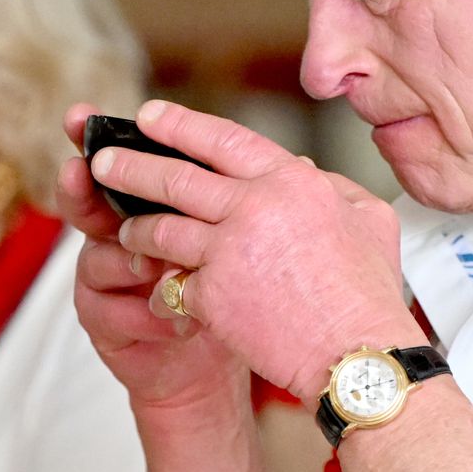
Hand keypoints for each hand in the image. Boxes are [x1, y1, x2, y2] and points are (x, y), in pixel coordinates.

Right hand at [60, 104, 247, 408]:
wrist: (222, 366)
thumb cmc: (234, 293)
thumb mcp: (240, 242)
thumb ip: (248, 204)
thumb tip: (292, 163)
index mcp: (152, 205)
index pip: (124, 164)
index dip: (98, 139)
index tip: (83, 116)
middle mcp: (120, 235)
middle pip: (87, 201)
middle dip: (82, 184)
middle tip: (82, 170)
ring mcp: (106, 280)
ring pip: (96, 257)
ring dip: (126, 260)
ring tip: (152, 266)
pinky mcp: (104, 324)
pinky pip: (108, 311)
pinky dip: (142, 314)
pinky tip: (176, 321)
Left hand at [90, 100, 422, 400]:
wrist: (357, 355)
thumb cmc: (368, 294)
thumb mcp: (370, 219)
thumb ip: (334, 186)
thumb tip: (309, 171)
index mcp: (292, 181)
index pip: (224, 140)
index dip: (181, 125)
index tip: (150, 116)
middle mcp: (255, 206)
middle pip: (176, 177)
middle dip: (132, 166)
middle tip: (103, 159)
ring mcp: (228, 249)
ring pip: (162, 229)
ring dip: (137, 230)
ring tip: (124, 232)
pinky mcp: (210, 294)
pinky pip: (171, 284)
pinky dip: (164, 291)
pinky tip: (161, 297)